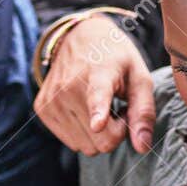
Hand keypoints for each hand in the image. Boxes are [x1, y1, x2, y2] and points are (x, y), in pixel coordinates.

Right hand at [33, 15, 154, 155]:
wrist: (79, 37)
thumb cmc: (115, 60)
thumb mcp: (139, 77)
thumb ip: (143, 112)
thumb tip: (142, 148)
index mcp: (100, 72)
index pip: (98, 95)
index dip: (98, 111)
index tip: (98, 123)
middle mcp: (70, 86)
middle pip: (101, 140)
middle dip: (116, 132)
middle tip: (118, 109)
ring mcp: (53, 99)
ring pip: (86, 146)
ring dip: (99, 134)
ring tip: (101, 107)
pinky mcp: (43, 109)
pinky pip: (72, 143)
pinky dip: (83, 133)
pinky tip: (86, 111)